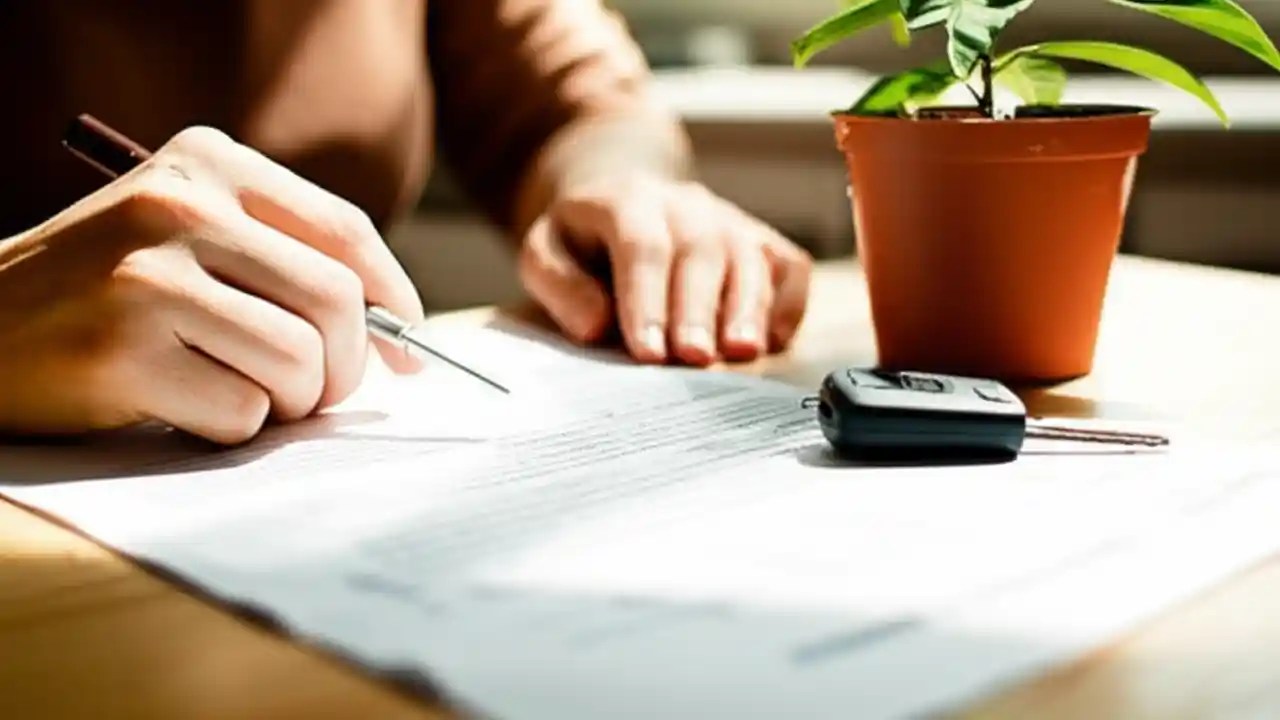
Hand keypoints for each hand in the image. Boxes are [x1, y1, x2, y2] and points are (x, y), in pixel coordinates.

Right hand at [0, 126, 423, 444]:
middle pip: (337, 301)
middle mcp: (178, 206)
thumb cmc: (110, 289)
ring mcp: (147, 280)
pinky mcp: (121, 356)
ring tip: (240, 391)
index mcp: (208, 162)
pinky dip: (231, 426)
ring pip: (299, 362)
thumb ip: (285, 257)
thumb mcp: (190, 230)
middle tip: (319, 390)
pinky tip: (182, 404)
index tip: (407, 344)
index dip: (394, 296)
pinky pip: (242, 413)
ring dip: (288, 401)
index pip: (346, 230)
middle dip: (347, 365)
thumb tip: (400, 329)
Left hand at [518, 175, 811, 364]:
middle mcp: (686, 204)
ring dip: (748, 309)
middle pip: (700, 251)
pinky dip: (788, 304)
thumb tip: (597, 323)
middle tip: (694, 359)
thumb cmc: (584, 245)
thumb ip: (557, 284)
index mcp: (627, 201)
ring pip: (749, 257)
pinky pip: (788, 266)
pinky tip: (772, 342)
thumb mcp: (545, 255)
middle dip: (698, 309)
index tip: (647, 352)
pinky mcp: (763, 242)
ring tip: (741, 354)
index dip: (647, 301)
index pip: (642, 247)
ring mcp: (730, 220)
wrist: (625, 205)